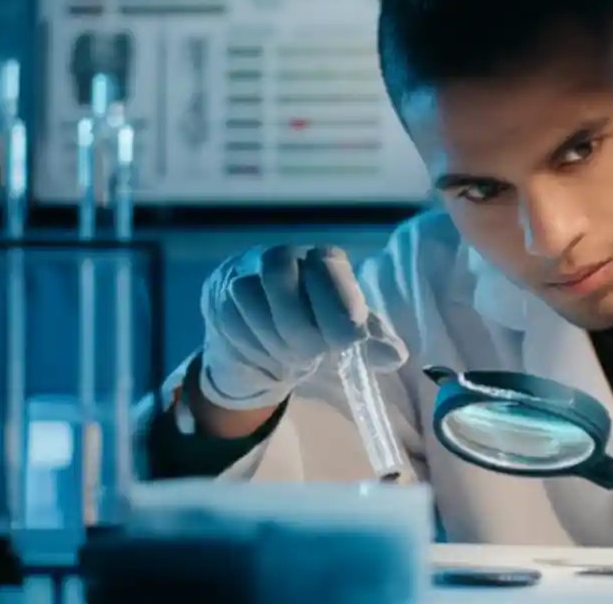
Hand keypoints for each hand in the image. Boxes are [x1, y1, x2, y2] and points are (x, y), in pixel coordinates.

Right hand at [198, 245, 407, 409]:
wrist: (264, 353)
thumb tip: (394, 355)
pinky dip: (252, 343)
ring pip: (250, 293)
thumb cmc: (314, 337)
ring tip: (293, 356)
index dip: (339, 302)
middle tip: (316, 354)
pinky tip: (266, 352)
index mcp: (321, 260)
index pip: (327, 264)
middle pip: (282, 272)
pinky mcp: (218, 295)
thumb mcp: (348, 340)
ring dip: (275, 337)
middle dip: (302, 324)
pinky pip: (229, 316)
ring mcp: (245, 272)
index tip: (351, 340)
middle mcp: (282, 256)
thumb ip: (373, 343)